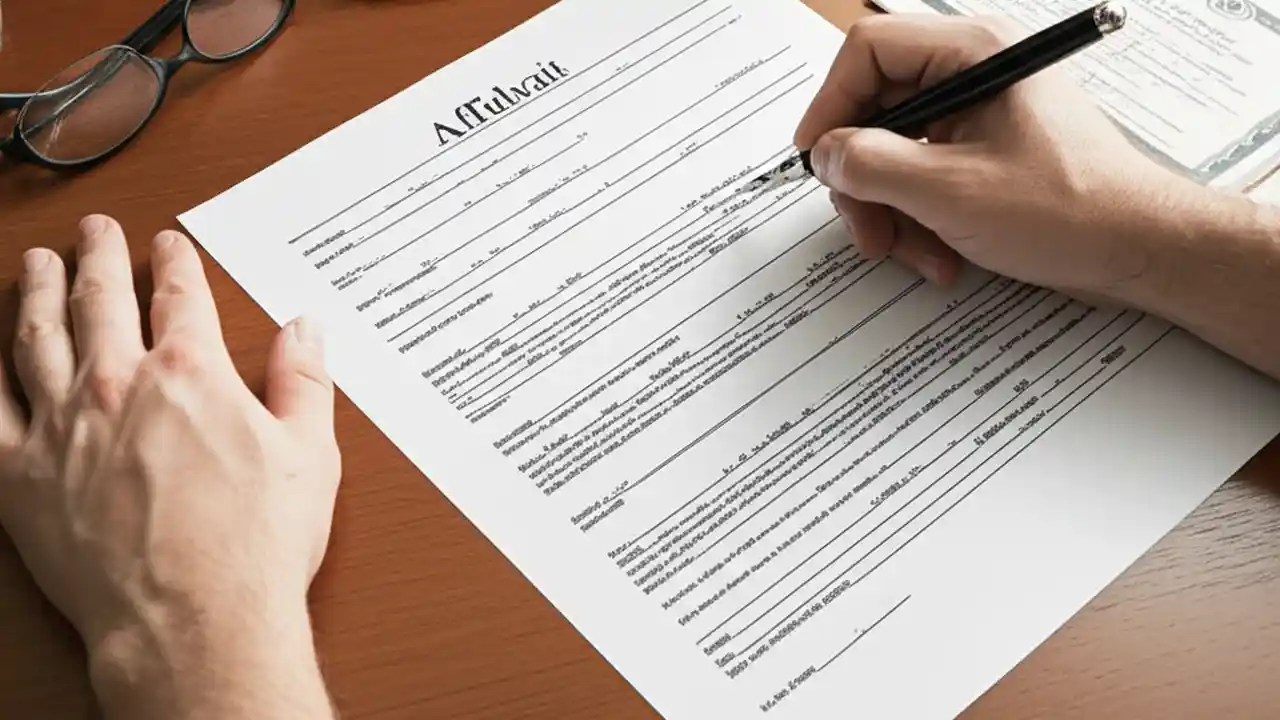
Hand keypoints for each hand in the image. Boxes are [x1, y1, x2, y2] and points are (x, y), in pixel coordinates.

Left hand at [0, 215, 338, 718]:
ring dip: (38, 292)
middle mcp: (118, 385)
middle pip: (100, 300)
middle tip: (96, 232)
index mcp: (190, 373)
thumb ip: (303, 380)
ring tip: (39, 265)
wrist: (192, 622)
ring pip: (38, 337)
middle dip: (99, 258)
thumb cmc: (253, 546)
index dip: (174, 263)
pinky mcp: (22, 475)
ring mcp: (62, 427)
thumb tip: (303, 329)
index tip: (168, 246)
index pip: (179, 296)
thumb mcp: (309, 453)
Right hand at [794, 14, 1195, 296]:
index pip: (868, 52)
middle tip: (867, 232)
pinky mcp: (984, 155)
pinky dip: (921, 220)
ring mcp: (978, 116)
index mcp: (971, 55)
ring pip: (895, 154)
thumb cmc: (1069, 209)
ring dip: (893, 213)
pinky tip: (942, 256)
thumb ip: (872, 166)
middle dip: (864, 181)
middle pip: (875, 111)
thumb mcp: (950, 191)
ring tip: (918, 256)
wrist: (1140, 250)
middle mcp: (972, 75)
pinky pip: (925, 179)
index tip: (816, 159)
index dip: (830, 105)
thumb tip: (826, 155)